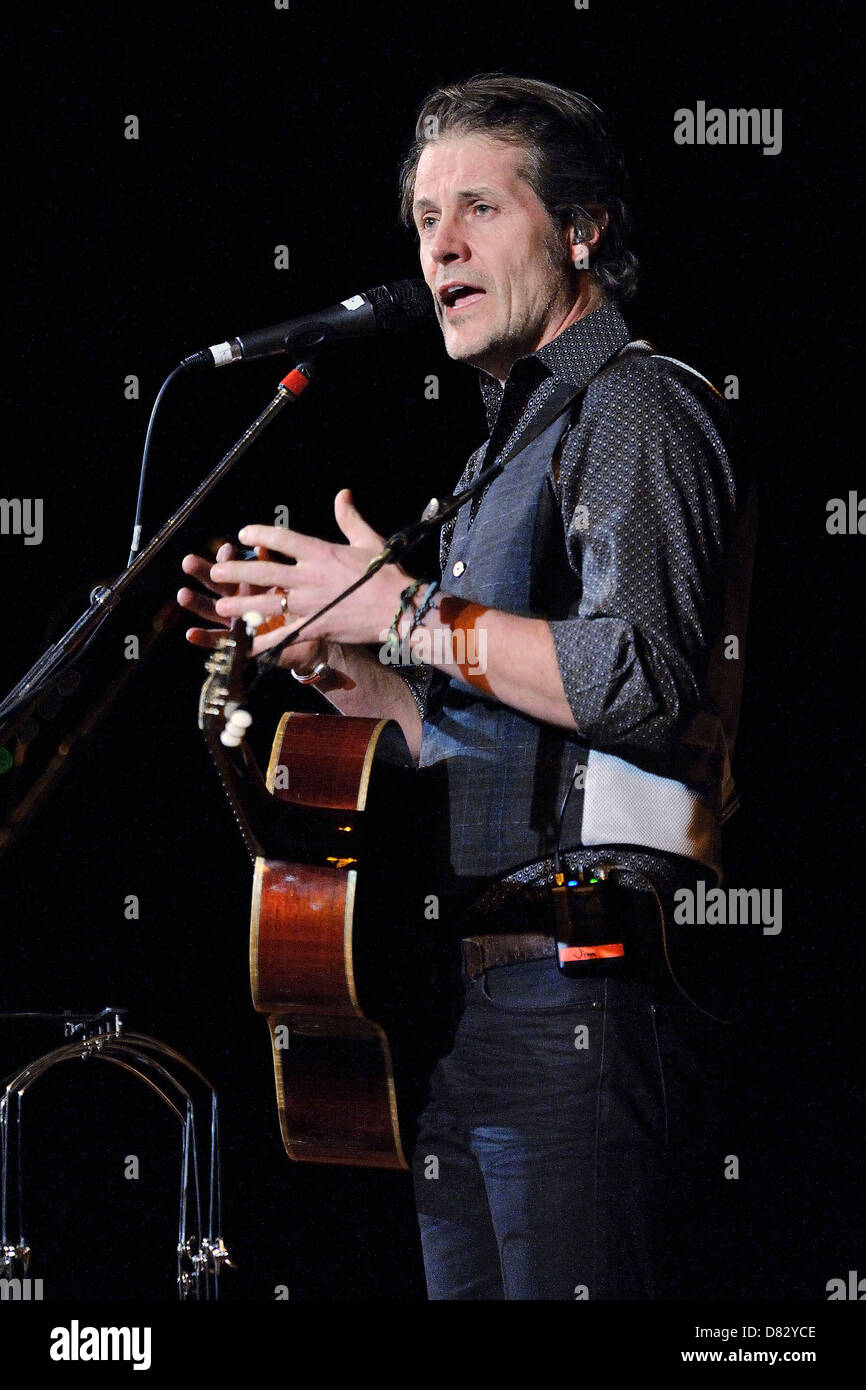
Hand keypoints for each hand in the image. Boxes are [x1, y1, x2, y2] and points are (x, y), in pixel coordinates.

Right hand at [177, 541, 326, 670]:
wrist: (318, 643)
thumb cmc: (307, 611)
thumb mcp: (293, 588)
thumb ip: (279, 569)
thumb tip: (264, 548)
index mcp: (255, 585)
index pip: (238, 567)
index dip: (230, 558)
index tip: (227, 548)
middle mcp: (243, 602)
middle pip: (220, 585)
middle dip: (204, 573)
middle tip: (188, 562)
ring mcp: (239, 623)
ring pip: (214, 611)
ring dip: (198, 603)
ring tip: (183, 594)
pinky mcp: (241, 645)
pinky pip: (222, 644)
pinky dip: (205, 639)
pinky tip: (191, 634)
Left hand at [205, 490, 410, 647]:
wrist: (400, 608)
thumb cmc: (387, 574)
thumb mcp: (368, 540)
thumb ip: (349, 519)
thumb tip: (343, 495)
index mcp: (320, 552)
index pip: (281, 538)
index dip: (259, 534)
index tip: (243, 534)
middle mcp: (310, 577)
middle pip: (264, 572)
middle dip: (237, 572)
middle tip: (216, 573)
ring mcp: (310, 604)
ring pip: (267, 605)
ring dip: (241, 606)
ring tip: (222, 607)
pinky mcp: (315, 627)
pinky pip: (284, 636)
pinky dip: (264, 643)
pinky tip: (246, 646)